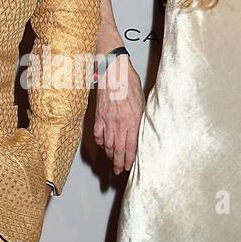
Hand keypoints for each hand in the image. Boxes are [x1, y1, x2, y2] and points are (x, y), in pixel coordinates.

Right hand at [94, 53, 144, 174]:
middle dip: (119, 162)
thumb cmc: (129, 82)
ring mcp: (107, 119)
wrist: (113, 71)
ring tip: (112, 161)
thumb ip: (141, 117)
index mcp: (133, 119)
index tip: (128, 166)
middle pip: (118, 148)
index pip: (131, 145)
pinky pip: (98, 133)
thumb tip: (142, 130)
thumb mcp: (142, 100)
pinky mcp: (98, 115)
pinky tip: (103, 145)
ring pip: (107, 143)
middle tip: (118, 170)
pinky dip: (100, 141)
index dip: (129, 158)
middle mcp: (119, 122)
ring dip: (110, 154)